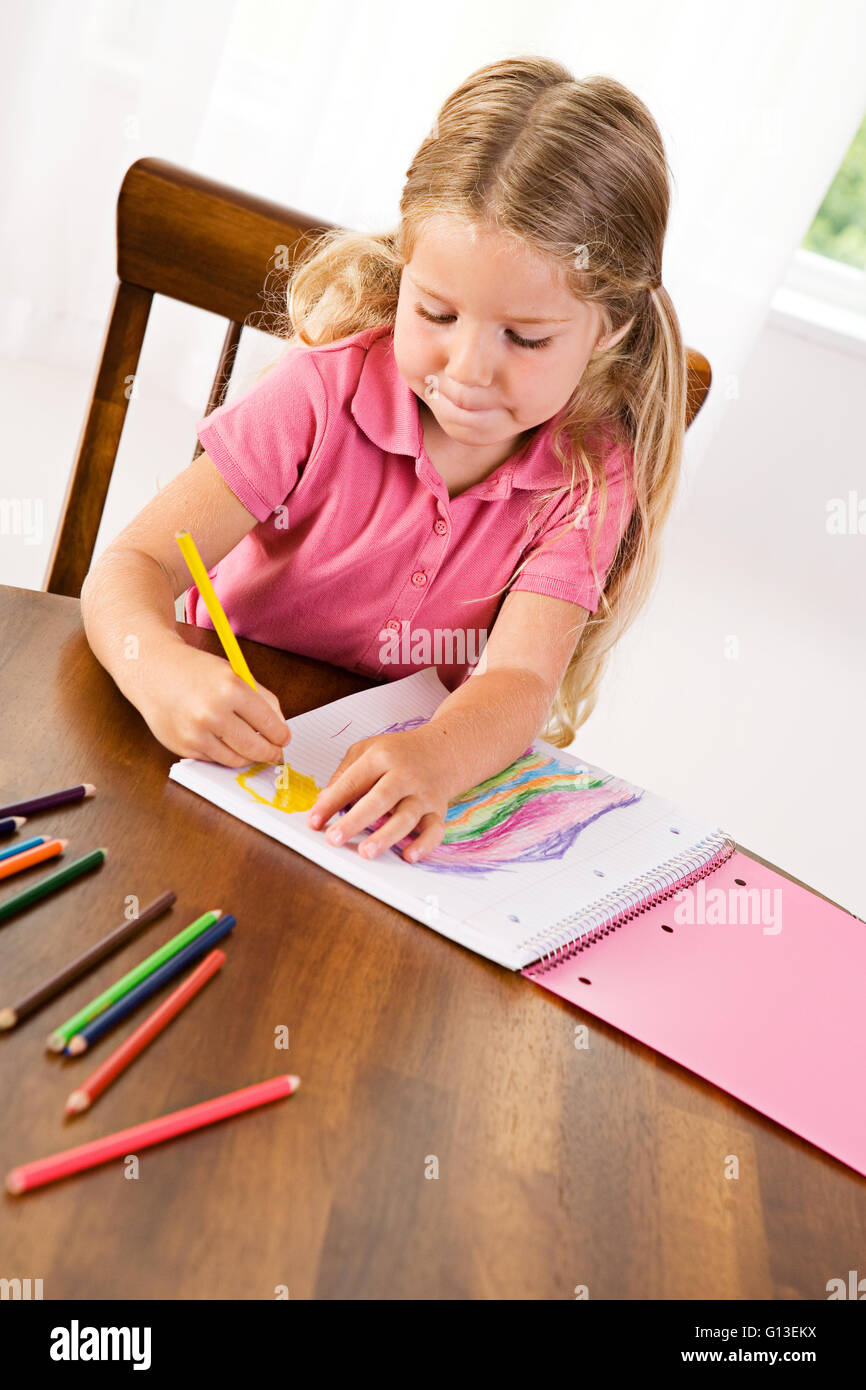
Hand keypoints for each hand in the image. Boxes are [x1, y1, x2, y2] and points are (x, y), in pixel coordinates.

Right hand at [137, 640, 289, 766]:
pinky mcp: (183, 747)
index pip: (269, 723)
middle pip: (255, 747)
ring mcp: (196, 733)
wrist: (153, 670)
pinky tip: (223, 741)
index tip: (284, 739)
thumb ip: (262, 699)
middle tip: (274, 753)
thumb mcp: (234, 673)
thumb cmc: (196, 671)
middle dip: (270, 753)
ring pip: (236, 759)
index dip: (281, 735)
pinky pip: (215, 759)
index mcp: (230, 689)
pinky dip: (224, 754)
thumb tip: (280, 728)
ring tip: (250, 747)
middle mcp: (212, 713)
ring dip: (248, 757)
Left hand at [306, 725, 454, 861]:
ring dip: (386, 836)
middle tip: (334, 839)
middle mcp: (404, 776)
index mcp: (382, 757)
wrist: (444, 750)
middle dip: (355, 821)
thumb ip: (344, 774)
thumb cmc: (400, 753)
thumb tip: (323, 803)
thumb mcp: (368, 750)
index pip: (352, 782)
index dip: (331, 803)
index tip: (313, 822)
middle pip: (379, 799)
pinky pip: (434, 830)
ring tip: (366, 852)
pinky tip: (409, 856)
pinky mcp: (438, 811)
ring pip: (406, 817)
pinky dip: (424, 845)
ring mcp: (423, 794)